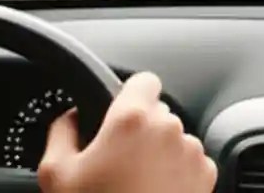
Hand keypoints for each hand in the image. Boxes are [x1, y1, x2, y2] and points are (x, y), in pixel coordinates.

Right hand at [38, 72, 216, 192]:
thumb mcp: (57, 174)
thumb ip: (61, 131)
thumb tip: (68, 117)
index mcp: (132, 119)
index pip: (143, 80)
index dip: (129, 94)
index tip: (119, 110)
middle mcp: (168, 129)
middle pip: (157, 112)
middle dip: (140, 130)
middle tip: (118, 160)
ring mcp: (191, 152)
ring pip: (173, 138)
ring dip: (158, 152)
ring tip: (135, 183)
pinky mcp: (206, 175)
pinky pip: (189, 161)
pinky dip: (175, 172)